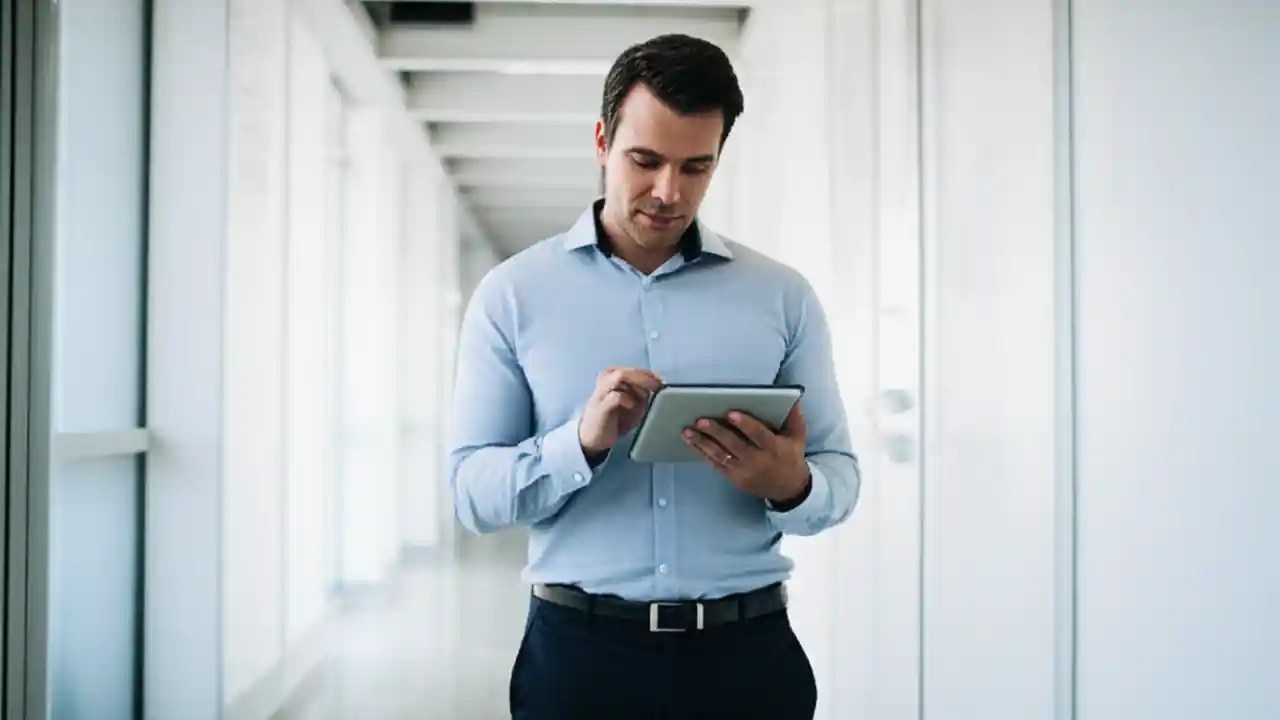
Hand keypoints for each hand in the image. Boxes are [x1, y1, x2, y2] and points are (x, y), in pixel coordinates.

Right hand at [578, 367, 662, 458]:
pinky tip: (633, 406)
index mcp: (612, 377)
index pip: (633, 370)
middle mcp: (605, 381)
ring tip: (645, 396)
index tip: (661, 381)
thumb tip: (657, 388)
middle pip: (626, 371)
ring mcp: (601, 393)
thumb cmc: (615, 419)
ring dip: (636, 385)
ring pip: (619, 377)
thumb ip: (643, 395)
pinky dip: (628, 399)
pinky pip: (616, 396)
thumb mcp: (633, 405)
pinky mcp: (600, 407)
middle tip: (658, 386)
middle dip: (644, 378)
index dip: (648, 374)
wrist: (593, 438)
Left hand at [683, 404, 810, 504]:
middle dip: (716, 432)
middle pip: (733, 445)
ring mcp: (743, 472)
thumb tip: (792, 396)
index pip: (758, 434)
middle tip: (700, 420)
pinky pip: (715, 465)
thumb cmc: (791, 456)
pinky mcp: (734, 478)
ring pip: (720, 455)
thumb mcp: (797, 436)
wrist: (787, 488)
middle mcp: (757, 461)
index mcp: (773, 448)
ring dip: (702, 443)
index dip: (744, 424)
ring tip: (687, 431)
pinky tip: (692, 442)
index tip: (730, 413)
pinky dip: (702, 453)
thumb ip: (794, 416)